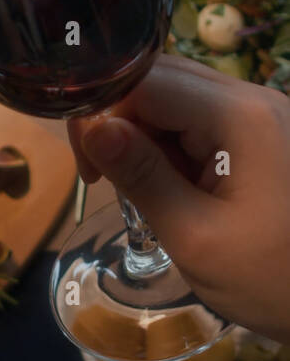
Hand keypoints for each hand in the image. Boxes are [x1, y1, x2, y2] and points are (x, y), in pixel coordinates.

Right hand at [69, 55, 289, 343]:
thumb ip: (143, 177)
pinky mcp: (269, 135)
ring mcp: (266, 114)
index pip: (144, 80)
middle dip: (120, 122)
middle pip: (161, 79)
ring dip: (146, 137)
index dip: (101, 114)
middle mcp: (254, 98)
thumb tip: (91, 126)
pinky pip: (204, 121)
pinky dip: (175, 148)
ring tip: (144, 193)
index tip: (90, 171)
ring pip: (179, 98)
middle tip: (106, 182)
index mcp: (240, 116)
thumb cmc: (277, 281)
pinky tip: (175, 191)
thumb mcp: (197, 238)